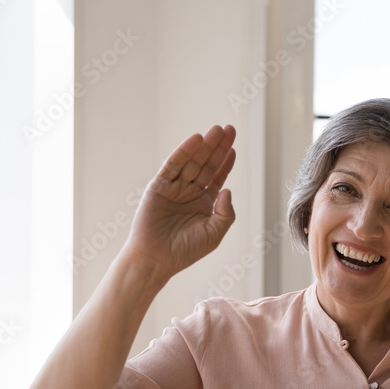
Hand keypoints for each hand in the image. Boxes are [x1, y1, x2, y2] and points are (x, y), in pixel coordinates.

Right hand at [123, 124, 236, 279]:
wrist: (156, 260)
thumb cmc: (185, 251)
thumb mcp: (214, 233)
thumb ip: (225, 213)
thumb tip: (228, 189)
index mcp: (204, 203)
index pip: (217, 177)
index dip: (226, 162)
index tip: (233, 147)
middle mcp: (189, 192)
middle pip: (207, 164)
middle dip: (218, 147)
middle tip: (229, 129)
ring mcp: (174, 188)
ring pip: (192, 162)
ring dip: (204, 145)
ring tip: (216, 130)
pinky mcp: (159, 186)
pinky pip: (173, 165)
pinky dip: (184, 152)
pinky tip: (196, 140)